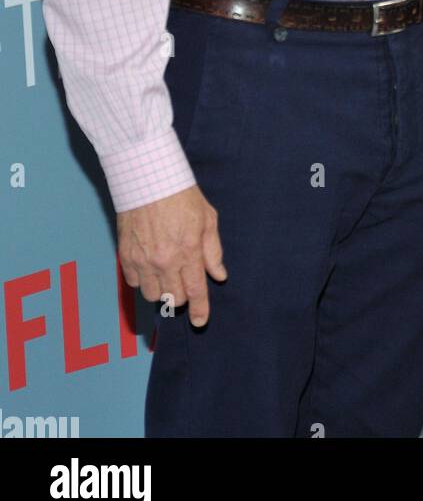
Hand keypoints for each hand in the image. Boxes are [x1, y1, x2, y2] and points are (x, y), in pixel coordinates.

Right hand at [117, 184, 225, 326]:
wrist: (147, 178)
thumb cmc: (181, 195)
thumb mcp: (207, 218)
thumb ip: (213, 251)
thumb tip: (219, 275)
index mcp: (188, 251)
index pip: (195, 291)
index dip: (199, 310)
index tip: (199, 322)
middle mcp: (164, 261)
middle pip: (174, 298)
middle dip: (182, 294)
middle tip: (184, 280)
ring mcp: (143, 261)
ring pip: (153, 296)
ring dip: (162, 289)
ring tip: (166, 273)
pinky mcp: (125, 257)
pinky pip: (134, 283)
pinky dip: (143, 280)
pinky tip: (149, 266)